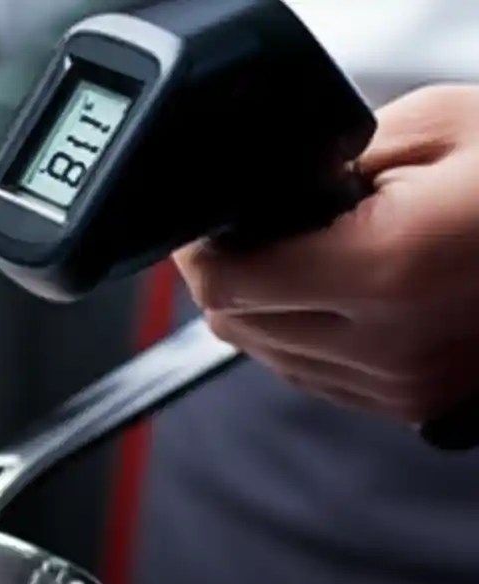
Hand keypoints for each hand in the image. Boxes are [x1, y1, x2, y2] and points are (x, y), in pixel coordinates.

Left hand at [175, 85, 478, 422]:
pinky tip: (326, 297)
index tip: (202, 227)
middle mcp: (390, 345)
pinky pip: (318, 380)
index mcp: (385, 269)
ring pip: (271, 359)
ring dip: (261, 313)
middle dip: (224, 278)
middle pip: (238, 328)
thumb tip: (265, 194)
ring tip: (291, 260)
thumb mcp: (432, 128)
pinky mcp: (419, 406)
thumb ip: (329, 162)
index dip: (200, 251)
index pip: (228, 285)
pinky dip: (302, 341)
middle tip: (239, 235)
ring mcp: (406, 387)